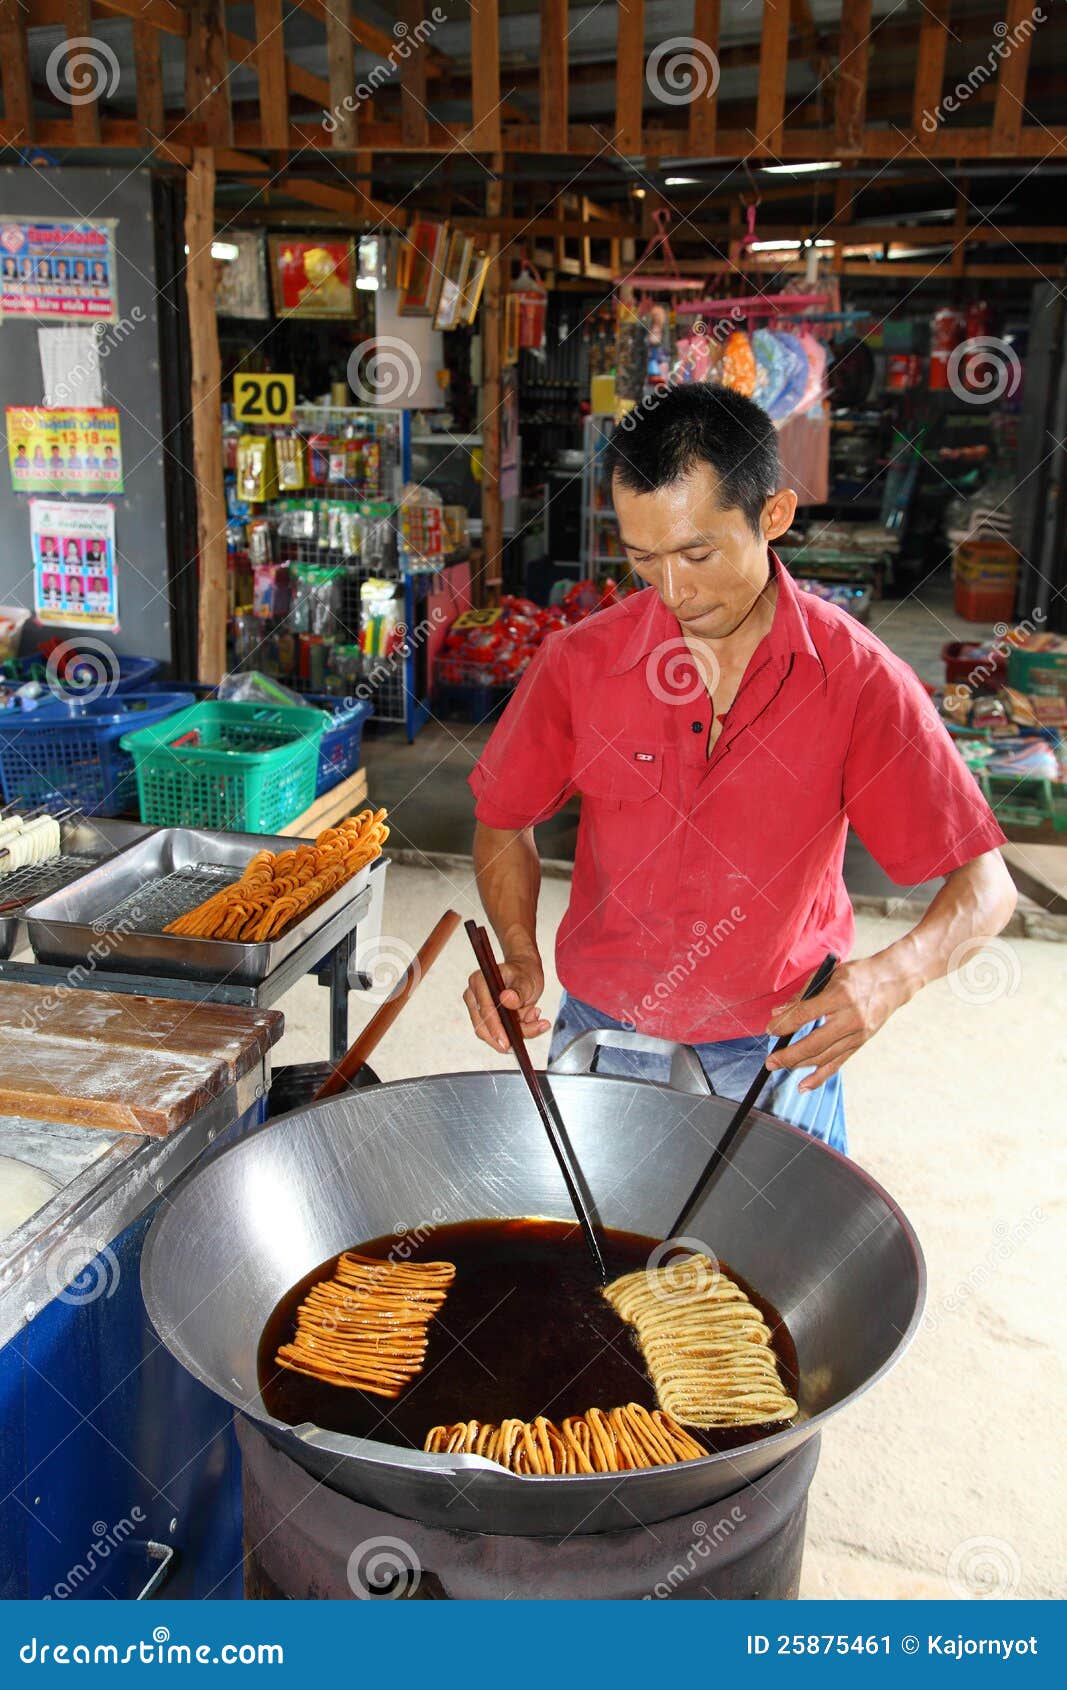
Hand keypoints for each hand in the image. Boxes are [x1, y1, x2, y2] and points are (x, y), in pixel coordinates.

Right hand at [463, 952, 550, 1051]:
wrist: (525, 972)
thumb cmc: (525, 973)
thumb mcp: (526, 980)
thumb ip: (519, 991)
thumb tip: (507, 999)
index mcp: (479, 982)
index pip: (485, 1011)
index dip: (496, 1028)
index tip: (507, 1043)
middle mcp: (474, 997)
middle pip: (483, 1028)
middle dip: (507, 1037)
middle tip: (531, 1031)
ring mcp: (478, 1009)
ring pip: (492, 1034)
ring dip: (516, 1032)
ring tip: (535, 1015)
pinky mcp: (486, 1019)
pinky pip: (500, 1034)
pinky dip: (517, 1031)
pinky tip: (530, 1015)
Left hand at [763, 957, 907, 1091]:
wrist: (893, 981)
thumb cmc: (857, 975)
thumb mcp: (829, 974)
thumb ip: (803, 995)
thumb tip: (778, 1014)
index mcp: (840, 996)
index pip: (806, 1014)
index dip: (785, 1025)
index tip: (770, 1030)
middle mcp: (850, 1018)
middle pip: (814, 1043)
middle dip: (789, 1055)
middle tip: (770, 1061)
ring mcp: (857, 1034)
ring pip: (824, 1056)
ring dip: (799, 1064)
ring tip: (779, 1066)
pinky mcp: (860, 1043)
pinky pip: (837, 1063)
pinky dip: (820, 1076)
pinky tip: (804, 1086)